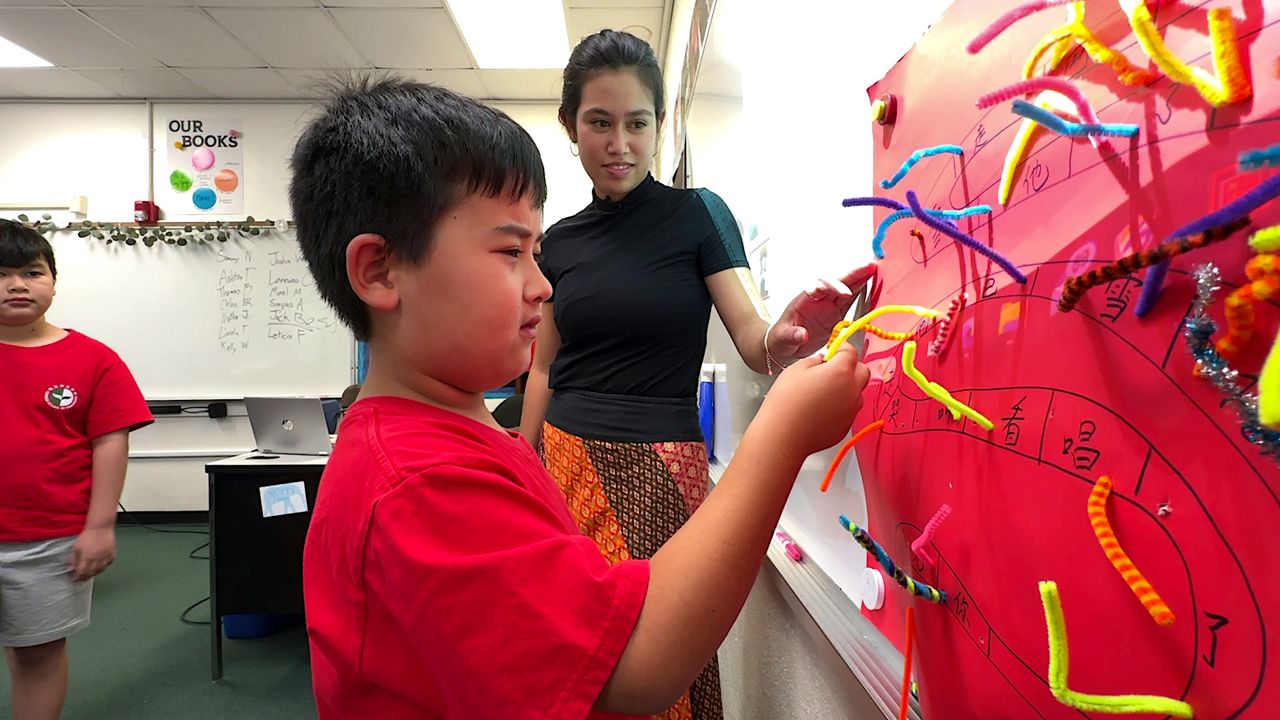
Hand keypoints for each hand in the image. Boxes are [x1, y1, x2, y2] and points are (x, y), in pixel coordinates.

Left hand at [69, 527, 115, 581]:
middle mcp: (97, 560)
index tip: (74, 579)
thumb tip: (70, 568)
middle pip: (91, 573)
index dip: (77, 577)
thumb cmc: (87, 536)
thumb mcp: (76, 547)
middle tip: (81, 579)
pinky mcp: (112, 554)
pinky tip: (100, 566)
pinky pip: (107, 564)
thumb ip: (73, 559)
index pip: (81, 572)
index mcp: (87, 558)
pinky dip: (103, 567)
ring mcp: (105, 558)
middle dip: (85, 577)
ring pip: (100, 570)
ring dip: (94, 574)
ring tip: (90, 574)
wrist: (101, 528)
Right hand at [754, 344, 871, 459]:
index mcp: (841, 371)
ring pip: (857, 392)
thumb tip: (822, 363)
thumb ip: (815, 361)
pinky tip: (821, 409)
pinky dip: (840, 406)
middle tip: (833, 368)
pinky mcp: (846, 426)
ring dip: (847, 387)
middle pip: (862, 371)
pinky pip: (848, 410)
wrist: (784, 435)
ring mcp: (851, 410)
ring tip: (825, 391)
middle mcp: (852, 390)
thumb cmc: (786, 401)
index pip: (851, 352)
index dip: (842, 347)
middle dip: (850, 367)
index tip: (835, 349)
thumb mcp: (796, 369)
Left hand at [768, 262, 877, 360]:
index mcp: (804, 300)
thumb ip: (792, 335)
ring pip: (847, 288)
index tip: (845, 292)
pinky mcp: (836, 314)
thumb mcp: (782, 338)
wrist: (784, 346)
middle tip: (869, 267)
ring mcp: (828, 306)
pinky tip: (872, 285)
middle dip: (852, 275)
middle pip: (837, 283)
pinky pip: (850, 301)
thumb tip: (801, 334)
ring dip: (860, 279)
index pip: (820, 288)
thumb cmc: (780, 338)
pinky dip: (861, 292)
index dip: (832, 288)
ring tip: (875, 270)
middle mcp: (818, 299)